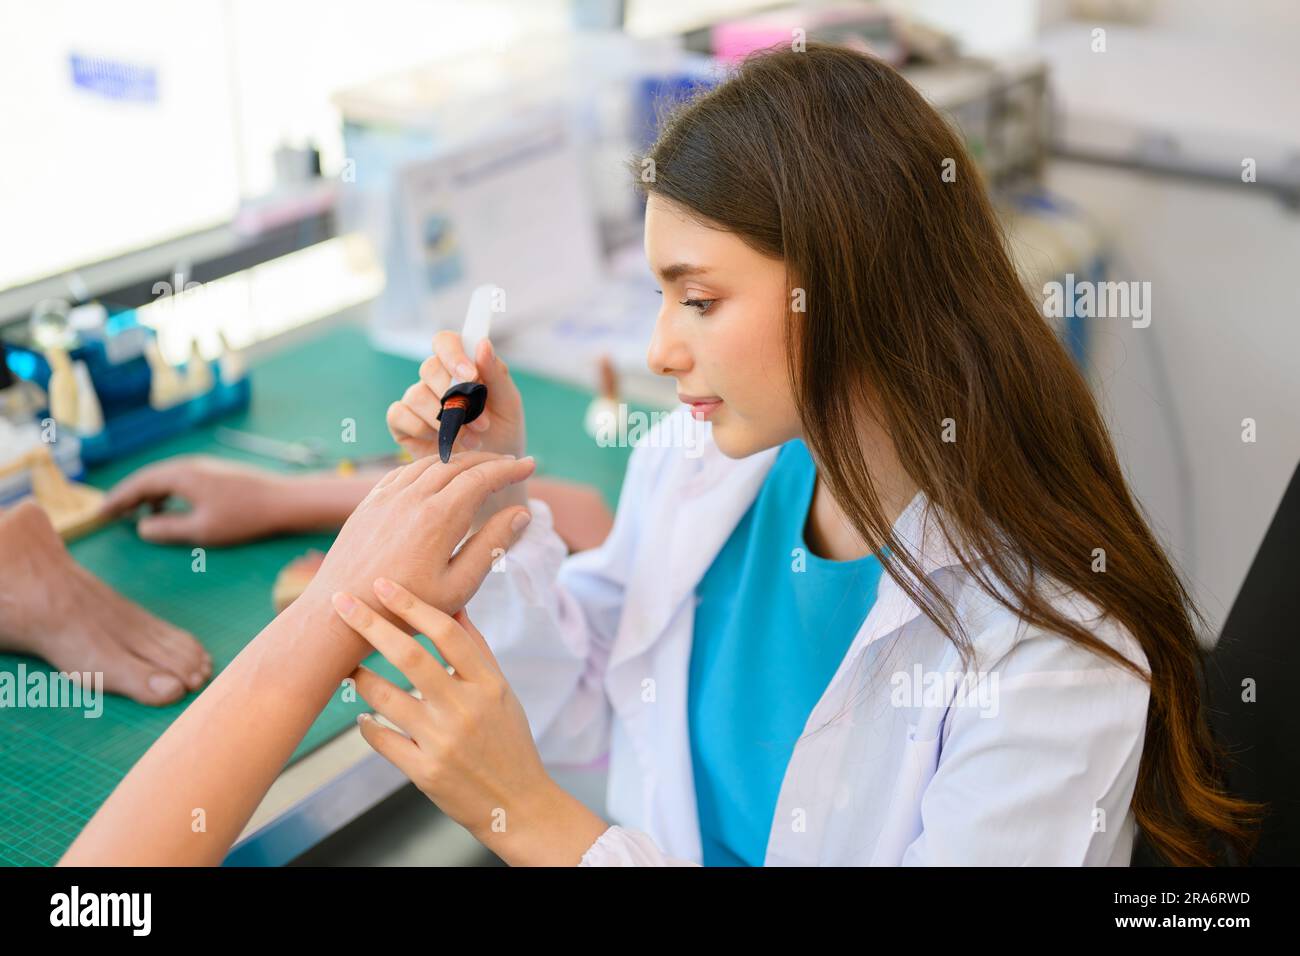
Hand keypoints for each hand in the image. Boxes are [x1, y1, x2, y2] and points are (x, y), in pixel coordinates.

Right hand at [102, 455, 292, 545]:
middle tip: (110, 513)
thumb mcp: (201, 530)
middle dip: (128, 495)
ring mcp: (204, 466)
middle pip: (149, 478)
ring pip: (165, 478)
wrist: (285, 500)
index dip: (118, 499)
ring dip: (147, 495)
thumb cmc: (244, 516)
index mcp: (181, 474)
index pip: (139, 484)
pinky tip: (166, 509)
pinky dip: (165, 493)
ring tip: (134, 514)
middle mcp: (189, 465)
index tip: (101, 513)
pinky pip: (180, 480)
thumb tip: (142, 527)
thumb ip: (168, 529)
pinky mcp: (216, 472)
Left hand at [299, 452, 535, 638]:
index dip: (509, 469)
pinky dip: (428, 466)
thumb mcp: (458, 586)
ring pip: (430, 463)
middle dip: (489, 461)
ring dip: (459, 460)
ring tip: (478, 466)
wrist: (340, 612)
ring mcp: (386, 498)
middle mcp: (412, 498)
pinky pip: (403, 471)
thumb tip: (520, 513)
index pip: (482, 478)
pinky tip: (436, 474)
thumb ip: (492, 546)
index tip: (530, 466)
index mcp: (439, 518)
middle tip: (511, 465)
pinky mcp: (368, 504)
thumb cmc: (403, 609)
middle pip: (458, 464)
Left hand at [332, 577, 610, 864]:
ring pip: (386, 698)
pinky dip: (368, 725)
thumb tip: (455, 605)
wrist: (516, 804)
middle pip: (410, 657)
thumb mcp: (502, 692)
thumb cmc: (509, 741)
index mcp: (488, 685)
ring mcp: (443, 742)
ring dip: (360, 678)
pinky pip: (382, 740)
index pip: (447, 633)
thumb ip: (477, 650)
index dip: (413, 605)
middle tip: (342, 603)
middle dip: (371, 626)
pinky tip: (365, 716)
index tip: (384, 584)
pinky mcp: (425, 772)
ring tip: (346, 667)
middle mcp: (465, 709)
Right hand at [387, 334, 525, 460]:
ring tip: (472, 440)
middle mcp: (435, 379)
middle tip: (482, 424)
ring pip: (417, 395)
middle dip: (456, 398)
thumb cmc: (502, 432)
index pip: (445, 341)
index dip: (453, 354)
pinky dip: (423, 430)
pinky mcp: (402, 423)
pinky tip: (444, 443)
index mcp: (461, 365)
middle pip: (429, 368)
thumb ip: (496, 374)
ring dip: (445, 420)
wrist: (491, 471)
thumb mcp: (508, 404)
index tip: (471, 376)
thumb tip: (482, 343)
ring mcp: (416, 400)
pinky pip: (399, 415)